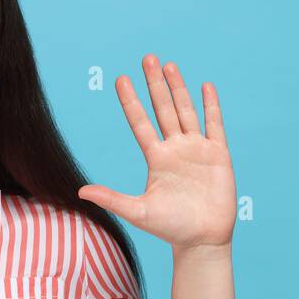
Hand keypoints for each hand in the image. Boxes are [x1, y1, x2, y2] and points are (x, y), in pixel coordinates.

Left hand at [78, 55, 235, 250]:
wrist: (202, 239)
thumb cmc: (170, 228)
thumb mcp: (137, 211)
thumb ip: (111, 198)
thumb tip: (80, 191)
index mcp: (156, 158)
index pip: (140, 123)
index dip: (131, 101)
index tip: (120, 80)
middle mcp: (175, 149)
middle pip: (163, 109)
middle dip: (155, 84)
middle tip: (147, 58)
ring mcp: (197, 149)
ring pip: (185, 111)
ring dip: (178, 88)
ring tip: (169, 65)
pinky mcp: (218, 154)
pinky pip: (214, 124)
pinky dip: (211, 106)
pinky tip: (205, 86)